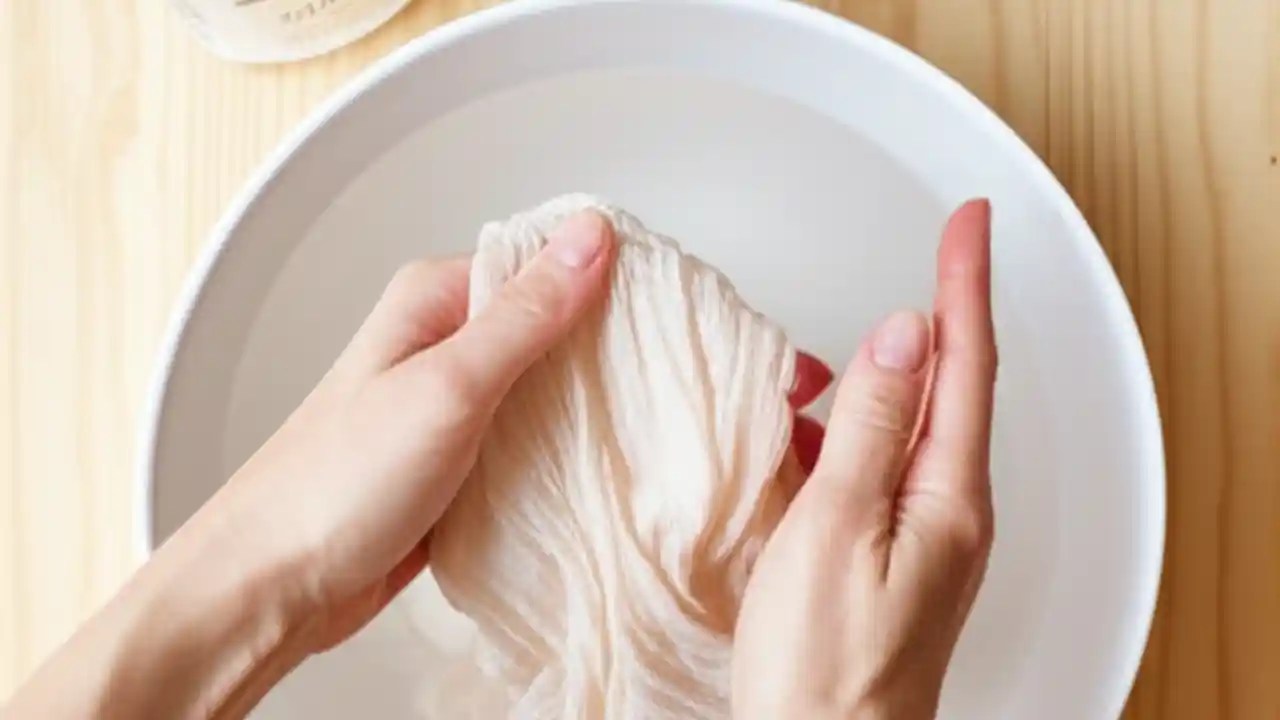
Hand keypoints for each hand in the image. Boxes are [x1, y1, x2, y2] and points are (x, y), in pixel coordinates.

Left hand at [5, 211, 617, 719]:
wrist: (275, 587)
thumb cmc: (336, 485)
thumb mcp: (448, 385)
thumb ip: (524, 314)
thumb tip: (589, 236)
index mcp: (434, 301)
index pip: (544, 263)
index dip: (605, 282)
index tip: (662, 311)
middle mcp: (444, 344)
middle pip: (551, 328)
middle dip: (601, 354)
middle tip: (658, 380)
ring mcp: (453, 407)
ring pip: (544, 392)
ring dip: (582, 412)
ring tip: (635, 427)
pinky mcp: (461, 462)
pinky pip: (528, 445)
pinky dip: (558, 458)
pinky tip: (590, 471)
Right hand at [733, 200, 996, 719]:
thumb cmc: (824, 669)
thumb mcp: (835, 527)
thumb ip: (870, 426)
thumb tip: (902, 337)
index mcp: (947, 497)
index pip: (966, 362)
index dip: (965, 282)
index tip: (968, 221)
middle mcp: (947, 512)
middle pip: (938, 391)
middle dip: (900, 336)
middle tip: (857, 301)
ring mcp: (920, 536)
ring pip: (893, 431)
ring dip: (848, 394)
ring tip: (790, 387)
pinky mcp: (887, 557)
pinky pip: (868, 472)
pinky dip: (829, 443)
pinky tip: (787, 449)